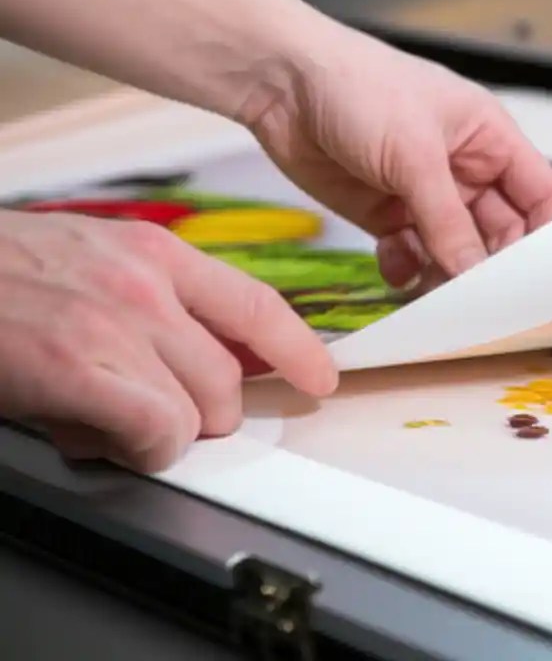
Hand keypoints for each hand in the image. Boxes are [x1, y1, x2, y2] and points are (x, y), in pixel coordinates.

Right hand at [0, 210, 336, 471]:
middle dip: (198, 416)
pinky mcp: (79, 365)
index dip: (297, 348)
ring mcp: (115, 323)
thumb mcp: (89, 269)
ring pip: (196, 412)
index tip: (319, 376)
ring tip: (94, 416)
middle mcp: (146, 283)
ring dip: (155, 434)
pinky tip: (88, 432)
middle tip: (143, 415)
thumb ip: (154, 308)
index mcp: (153, 254)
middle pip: (228, 379)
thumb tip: (204, 361)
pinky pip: (156, 433)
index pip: (256, 303)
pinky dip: (133, 449)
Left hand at [240, 32, 551, 291]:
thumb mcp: (414, 155)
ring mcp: (426, 196)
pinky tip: (394, 267)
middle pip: (501, 233)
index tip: (545, 282)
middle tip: (486, 303)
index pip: (542, 196)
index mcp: (491, 140)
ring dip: (448, 276)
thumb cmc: (359, 90)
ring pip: (456, 252)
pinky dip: (408, 270)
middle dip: (493, 267)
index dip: (550, 237)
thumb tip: (474, 277)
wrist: (280, 85)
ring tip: (435, 294)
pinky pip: (413, 256)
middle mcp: (466, 171)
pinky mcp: (387, 216)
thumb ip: (448, 221)